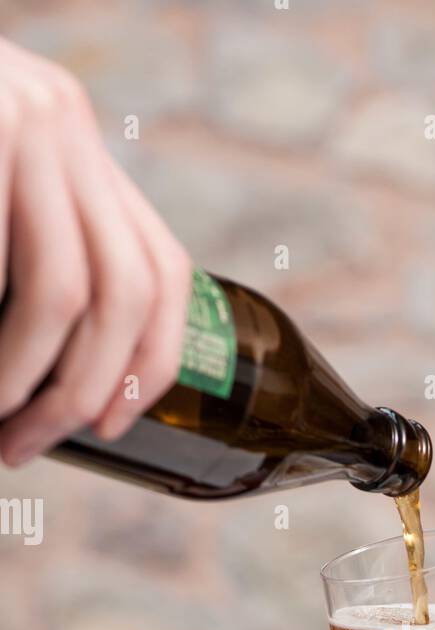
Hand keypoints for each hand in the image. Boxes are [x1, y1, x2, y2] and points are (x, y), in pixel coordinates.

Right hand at [0, 38, 190, 466]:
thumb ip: (29, 239)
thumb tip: (71, 383)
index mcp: (79, 143)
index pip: (162, 269)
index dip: (152, 363)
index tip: (112, 426)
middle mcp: (61, 123)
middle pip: (122, 292)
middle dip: (80, 392)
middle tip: (29, 444)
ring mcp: (15, 122)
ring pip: (61, 293)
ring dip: (25, 378)